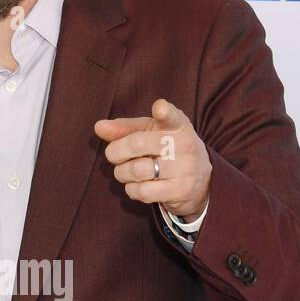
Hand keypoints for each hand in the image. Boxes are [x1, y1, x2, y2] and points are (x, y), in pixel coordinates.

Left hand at [94, 99, 211, 218]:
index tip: (159, 108)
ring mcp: (183, 169)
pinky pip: (142, 191)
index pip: (172, 116)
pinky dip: (131, 189)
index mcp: (177, 125)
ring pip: (136, 170)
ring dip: (122, 173)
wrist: (200, 181)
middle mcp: (183, 145)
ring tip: (127, 171)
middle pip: (137, 144)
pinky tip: (138, 185)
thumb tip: (99, 127)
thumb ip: (125, 129)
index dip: (164, 112)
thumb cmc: (166, 150)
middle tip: (114, 155)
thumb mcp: (150, 133)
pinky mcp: (179, 191)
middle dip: (115, 151)